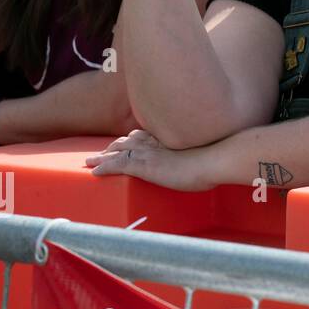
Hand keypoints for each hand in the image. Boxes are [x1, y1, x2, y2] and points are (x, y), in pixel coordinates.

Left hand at [85, 129, 215, 191]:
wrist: (216, 158)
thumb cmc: (218, 157)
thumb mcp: (208, 153)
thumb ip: (201, 154)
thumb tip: (208, 161)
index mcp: (169, 138)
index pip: (145, 136)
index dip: (132, 139)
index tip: (125, 142)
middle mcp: (156, 141)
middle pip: (128, 141)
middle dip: (113, 146)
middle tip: (102, 151)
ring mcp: (148, 152)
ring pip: (118, 152)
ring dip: (102, 156)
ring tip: (90, 161)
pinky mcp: (144, 166)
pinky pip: (116, 166)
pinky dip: (104, 167)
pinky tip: (94, 172)